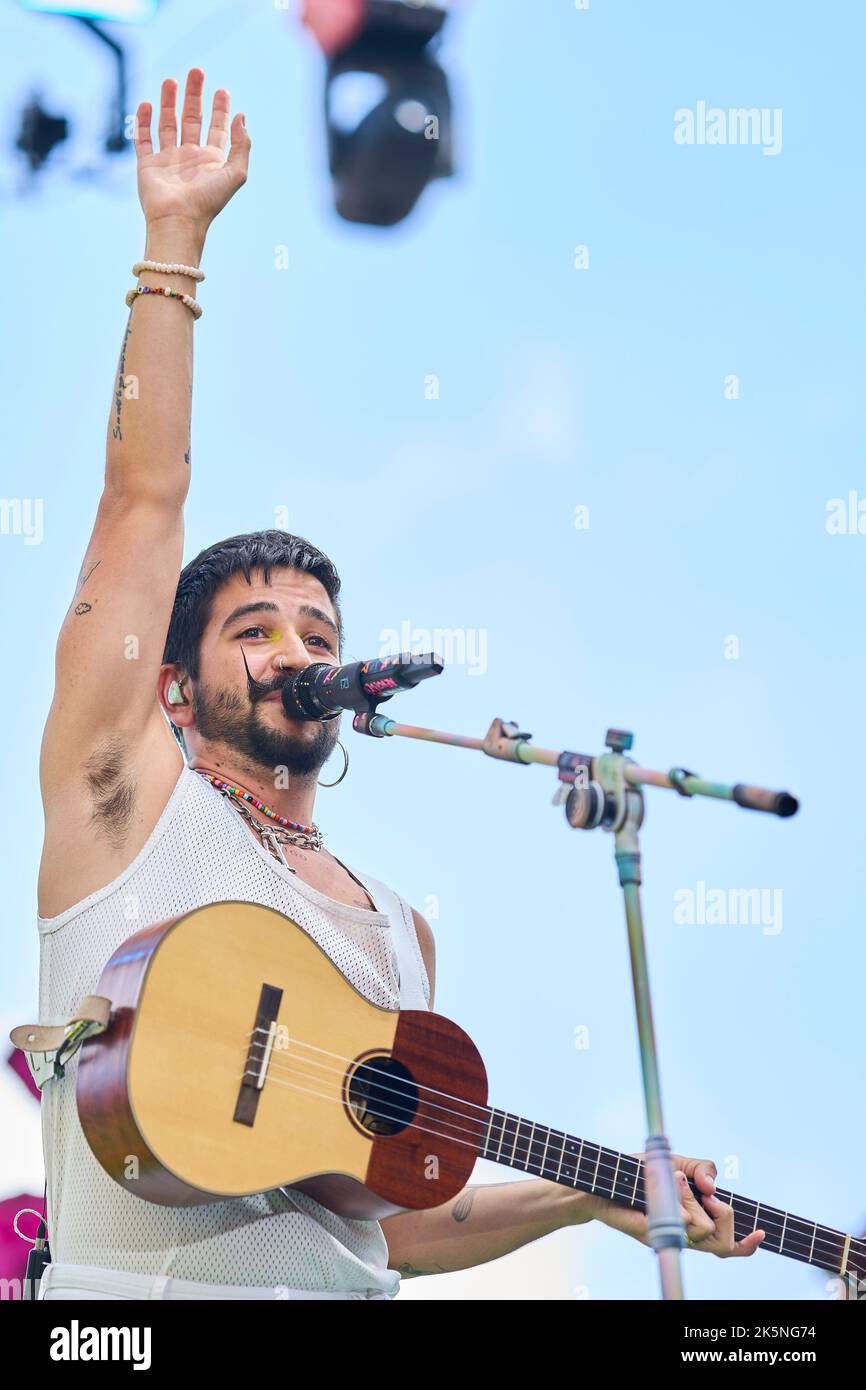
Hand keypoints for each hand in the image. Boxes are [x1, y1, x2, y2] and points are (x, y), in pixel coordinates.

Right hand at [134, 68, 249, 232]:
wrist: (179, 220)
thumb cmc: (208, 201)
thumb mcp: (235, 173)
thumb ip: (242, 145)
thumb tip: (242, 117)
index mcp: (211, 161)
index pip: (217, 128)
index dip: (220, 109)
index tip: (221, 90)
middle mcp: (190, 158)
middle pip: (191, 119)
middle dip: (194, 95)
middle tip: (196, 71)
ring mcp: (168, 160)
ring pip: (167, 124)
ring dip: (169, 101)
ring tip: (171, 80)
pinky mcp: (148, 166)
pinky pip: (143, 139)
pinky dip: (143, 121)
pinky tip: (146, 104)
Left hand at [591, 1152, 765, 1258]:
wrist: (605, 1175)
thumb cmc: (639, 1171)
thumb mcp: (677, 1162)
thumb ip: (703, 1169)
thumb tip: (713, 1187)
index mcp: (696, 1221)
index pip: (728, 1247)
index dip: (747, 1246)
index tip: (762, 1232)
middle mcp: (686, 1236)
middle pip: (723, 1241)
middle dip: (722, 1212)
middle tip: (704, 1192)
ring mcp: (670, 1238)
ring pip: (702, 1228)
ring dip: (691, 1197)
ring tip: (673, 1181)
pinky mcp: (654, 1234)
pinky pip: (680, 1221)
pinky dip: (678, 1196)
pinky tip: (667, 1182)